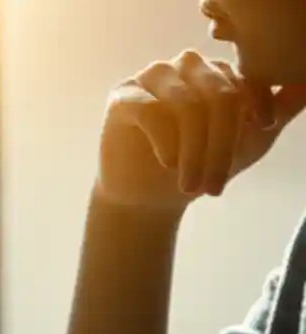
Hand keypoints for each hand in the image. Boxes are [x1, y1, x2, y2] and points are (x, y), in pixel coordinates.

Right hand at [96, 49, 305, 212]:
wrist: (149, 197)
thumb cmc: (199, 165)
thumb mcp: (249, 141)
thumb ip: (280, 110)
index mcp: (217, 72)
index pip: (246, 79)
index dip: (258, 103)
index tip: (263, 129)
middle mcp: (185, 66)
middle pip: (218, 94)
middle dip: (221, 145)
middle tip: (215, 184)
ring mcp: (152, 78)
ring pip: (187, 104)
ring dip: (194, 151)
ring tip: (191, 185)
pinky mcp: (123, 97)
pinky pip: (151, 111)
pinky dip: (165, 142)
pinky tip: (168, 164)